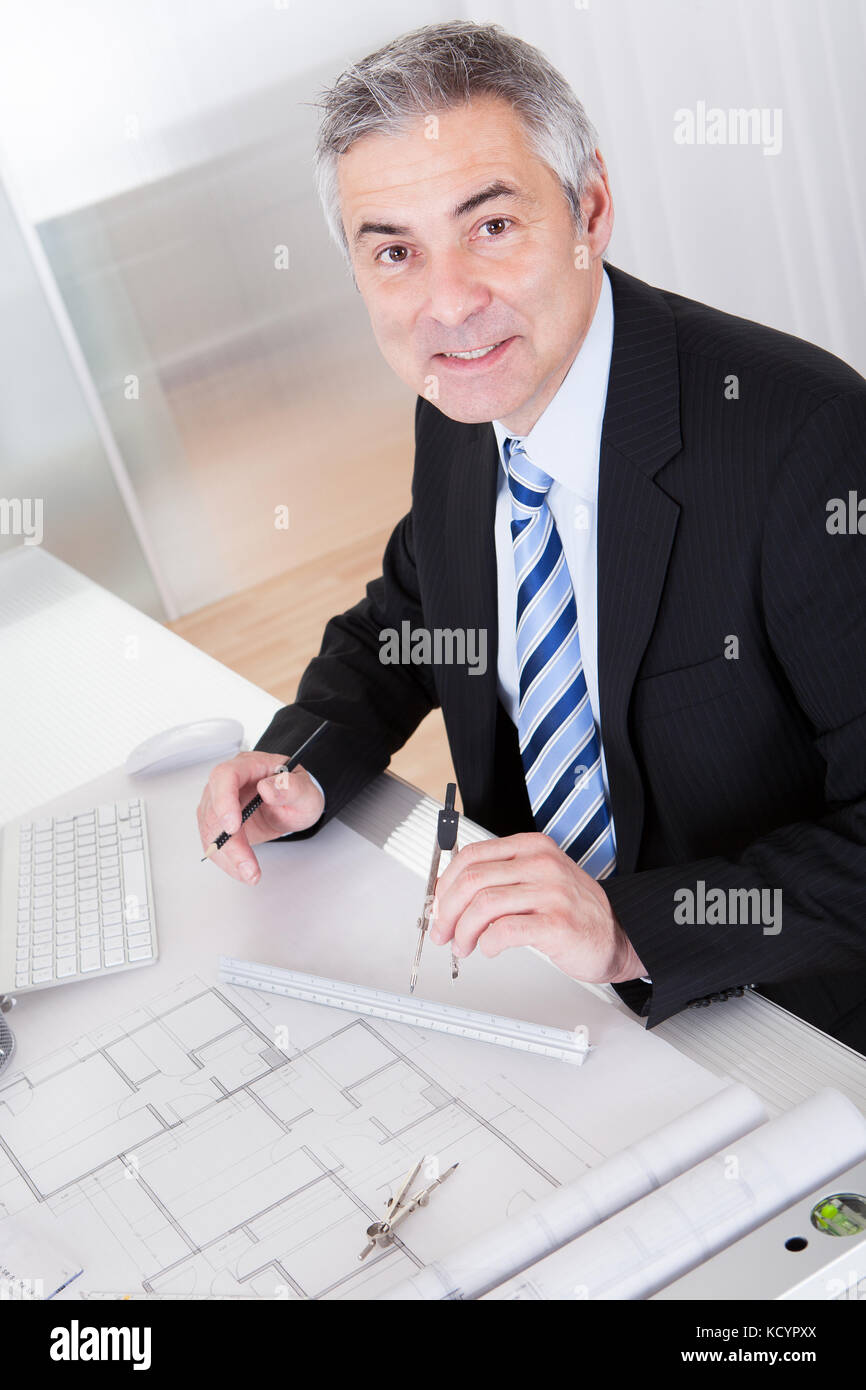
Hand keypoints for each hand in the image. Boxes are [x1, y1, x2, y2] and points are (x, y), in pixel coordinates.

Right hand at [197, 751, 324, 884]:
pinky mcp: (219, 823)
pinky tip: (243, 870)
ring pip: (210, 831)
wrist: (293, 805)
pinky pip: (215, 843)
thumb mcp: (305, 791)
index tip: (233, 826)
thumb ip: (292, 788)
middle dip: (229, 843)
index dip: (224, 801)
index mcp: (249, 766)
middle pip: (214, 810)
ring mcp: (220, 803)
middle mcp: (229, 783)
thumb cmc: (296, 793)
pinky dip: (227, 861)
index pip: (225, 776)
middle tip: (247, 864)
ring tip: (250, 873)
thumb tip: (268, 788)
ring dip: (227, 856)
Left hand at [429, 832, 645, 983]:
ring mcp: (551, 892)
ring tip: (463, 946)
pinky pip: (505, 931)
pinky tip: (490, 949)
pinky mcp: (557, 923)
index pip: (471, 855)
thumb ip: (501, 878)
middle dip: (447, 910)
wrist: (620, 934)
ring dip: (463, 931)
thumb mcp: (539, 878)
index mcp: (532, 848)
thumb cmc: (575, 910)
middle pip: (472, 879)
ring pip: (483, 905)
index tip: (438, 905)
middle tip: (442, 931)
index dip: (445, 883)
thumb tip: (450, 895)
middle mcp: (541, 864)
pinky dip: (488, 943)